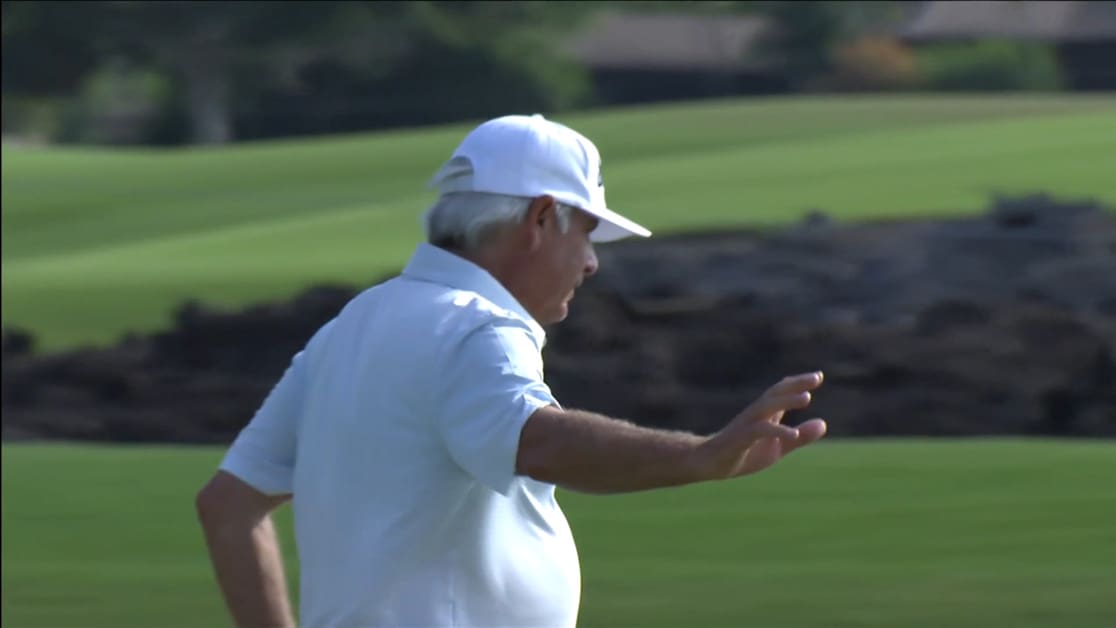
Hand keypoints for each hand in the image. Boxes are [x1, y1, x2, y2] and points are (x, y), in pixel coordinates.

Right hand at [694, 372, 827, 479]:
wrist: (709, 462)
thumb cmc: (743, 452)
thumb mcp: (777, 447)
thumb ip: (800, 436)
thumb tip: (824, 423)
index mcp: (764, 413)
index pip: (781, 391)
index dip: (798, 383)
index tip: (818, 376)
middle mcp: (756, 413)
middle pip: (775, 392)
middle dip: (795, 384)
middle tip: (816, 378)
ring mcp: (747, 424)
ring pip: (767, 406)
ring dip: (787, 401)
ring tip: (806, 398)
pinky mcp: (741, 438)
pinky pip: (759, 430)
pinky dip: (777, 431)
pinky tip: (794, 434)